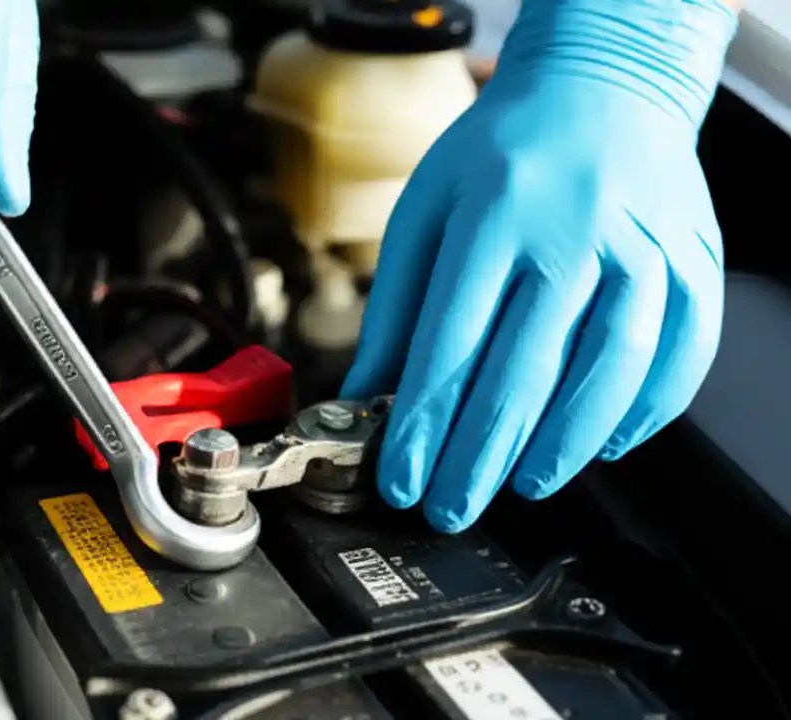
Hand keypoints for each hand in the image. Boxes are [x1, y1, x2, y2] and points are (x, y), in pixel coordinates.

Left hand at [342, 0, 737, 531]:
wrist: (602, 86)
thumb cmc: (502, 153)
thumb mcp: (426, 211)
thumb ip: (398, 308)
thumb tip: (365, 397)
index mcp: (494, 216)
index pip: (451, 344)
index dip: (421, 425)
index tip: (399, 478)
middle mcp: (574, 232)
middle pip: (525, 369)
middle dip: (480, 455)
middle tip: (450, 507)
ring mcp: (643, 247)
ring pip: (611, 367)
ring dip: (564, 443)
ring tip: (523, 485)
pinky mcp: (692, 262)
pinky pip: (682, 351)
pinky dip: (647, 409)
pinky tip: (607, 445)